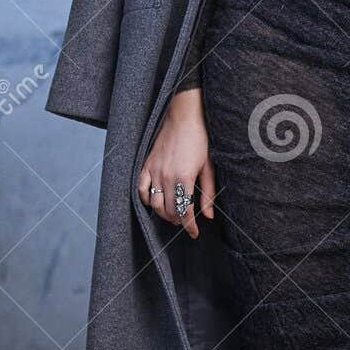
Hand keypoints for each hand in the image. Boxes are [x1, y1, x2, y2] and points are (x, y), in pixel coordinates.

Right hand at [137, 88, 215, 239]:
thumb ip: (208, 193)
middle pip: (169, 211)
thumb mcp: (209, 167)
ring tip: (173, 214)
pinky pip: (140, 188)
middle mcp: (167, 176)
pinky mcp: (146, 163)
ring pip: (154, 203)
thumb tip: (208, 216)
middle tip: (186, 222)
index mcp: (184, 178)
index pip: (185, 212)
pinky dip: (146, 199)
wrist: (184, 116)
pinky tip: (154, 201)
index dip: (190, 227)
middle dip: (178, 221)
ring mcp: (154, 170)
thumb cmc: (200, 139)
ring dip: (163, 213)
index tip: (194, 233)